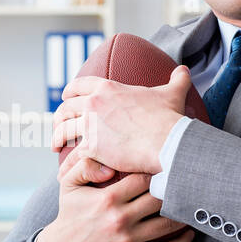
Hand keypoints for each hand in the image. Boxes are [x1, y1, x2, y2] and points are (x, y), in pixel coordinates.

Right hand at [35, 149, 194, 241]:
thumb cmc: (69, 216)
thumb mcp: (68, 185)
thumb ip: (86, 165)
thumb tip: (111, 164)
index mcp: (108, 198)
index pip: (144, 179)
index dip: (158, 172)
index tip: (167, 168)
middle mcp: (120, 219)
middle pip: (160, 199)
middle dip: (174, 190)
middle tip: (186, 183)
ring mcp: (128, 240)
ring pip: (167, 224)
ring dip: (183, 214)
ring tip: (191, 205)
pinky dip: (181, 241)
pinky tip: (188, 232)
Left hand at [50, 66, 191, 175]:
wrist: (167, 141)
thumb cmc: (169, 118)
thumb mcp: (172, 93)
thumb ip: (177, 80)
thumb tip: (184, 70)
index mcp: (107, 88)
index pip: (79, 85)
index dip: (70, 92)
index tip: (67, 98)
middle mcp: (94, 103)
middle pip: (66, 107)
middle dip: (59, 117)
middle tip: (59, 125)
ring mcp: (90, 125)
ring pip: (63, 129)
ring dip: (57, 138)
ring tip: (56, 146)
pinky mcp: (91, 146)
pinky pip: (71, 155)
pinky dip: (66, 164)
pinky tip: (64, 171)